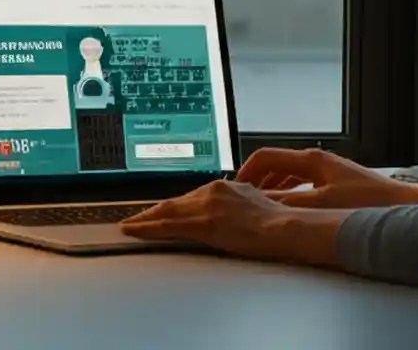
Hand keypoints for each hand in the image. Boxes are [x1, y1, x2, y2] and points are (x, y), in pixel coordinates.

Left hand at [119, 180, 348, 267]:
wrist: (286, 228)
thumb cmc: (279, 223)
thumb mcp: (255, 206)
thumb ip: (238, 207)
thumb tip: (230, 216)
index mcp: (225, 187)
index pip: (190, 197)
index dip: (172, 206)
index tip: (159, 210)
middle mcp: (212, 191)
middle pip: (175, 203)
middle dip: (154, 211)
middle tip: (136, 219)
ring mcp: (206, 206)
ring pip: (167, 212)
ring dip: (146, 219)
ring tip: (131, 226)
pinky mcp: (202, 223)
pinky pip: (168, 226)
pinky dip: (148, 227)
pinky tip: (134, 230)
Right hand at [239, 148, 417, 208]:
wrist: (408, 209)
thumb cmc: (369, 205)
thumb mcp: (320, 207)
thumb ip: (286, 205)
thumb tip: (256, 205)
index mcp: (311, 161)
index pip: (265, 157)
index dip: (245, 173)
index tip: (234, 190)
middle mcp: (319, 162)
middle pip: (276, 166)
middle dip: (256, 183)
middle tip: (242, 201)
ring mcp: (330, 173)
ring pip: (290, 177)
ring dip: (273, 191)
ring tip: (261, 209)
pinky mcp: (340, 186)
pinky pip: (304, 186)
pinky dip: (290, 197)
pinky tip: (291, 214)